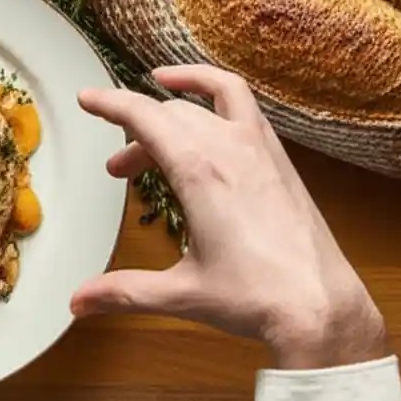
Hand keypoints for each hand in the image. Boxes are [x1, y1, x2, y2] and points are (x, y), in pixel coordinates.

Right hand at [72, 65, 388, 369]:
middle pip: (170, 114)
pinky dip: (216, 94)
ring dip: (175, 102)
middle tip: (117, 166)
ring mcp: (260, 148)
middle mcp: (230, 148)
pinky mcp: (280, 159)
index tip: (86, 98)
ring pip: (207, 100)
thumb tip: (78, 302)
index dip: (110, 103)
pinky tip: (207, 115)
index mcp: (200, 172)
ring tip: (154, 119)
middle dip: (135, 130)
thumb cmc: (257, 297)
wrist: (322, 306)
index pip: (144, 117)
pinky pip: (243, 105)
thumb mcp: (181, 292)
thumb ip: (123, 290)